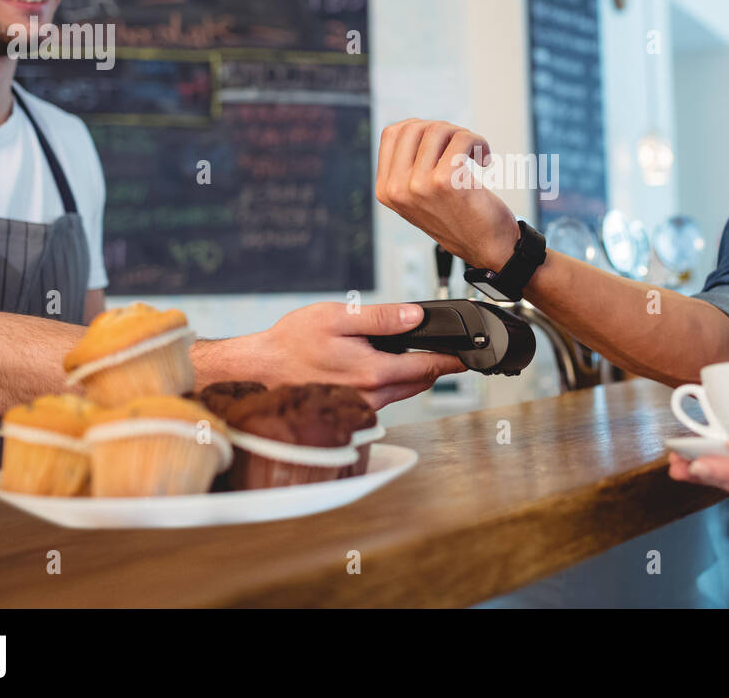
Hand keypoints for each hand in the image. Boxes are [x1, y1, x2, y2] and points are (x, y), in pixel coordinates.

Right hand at [253, 302, 465, 409]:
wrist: (260, 370)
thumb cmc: (292, 343)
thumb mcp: (338, 317)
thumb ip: (381, 318)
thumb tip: (415, 317)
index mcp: (373, 372)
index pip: (428, 368)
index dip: (452, 359)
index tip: (469, 354)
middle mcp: (371, 396)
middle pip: (420, 383)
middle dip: (437, 366)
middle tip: (449, 350)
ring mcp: (361, 406)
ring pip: (403, 391)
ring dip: (414, 374)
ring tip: (417, 354)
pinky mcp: (351, 409)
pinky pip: (384, 397)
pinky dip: (393, 381)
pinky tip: (383, 364)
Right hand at [376, 118, 519, 269]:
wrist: (487, 247)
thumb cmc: (459, 218)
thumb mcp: (420, 197)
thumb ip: (408, 167)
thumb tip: (414, 126)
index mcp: (386, 190)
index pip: (392, 134)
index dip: (420, 128)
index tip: (442, 141)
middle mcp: (397, 189)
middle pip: (414, 127)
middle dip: (444, 130)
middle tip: (462, 147)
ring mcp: (418, 186)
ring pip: (438, 129)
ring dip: (464, 135)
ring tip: (475, 153)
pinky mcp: (445, 182)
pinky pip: (463, 139)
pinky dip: (479, 142)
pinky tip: (484, 158)